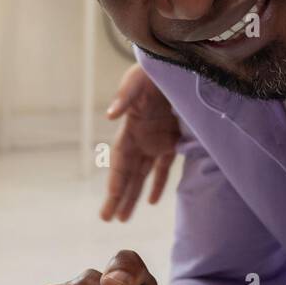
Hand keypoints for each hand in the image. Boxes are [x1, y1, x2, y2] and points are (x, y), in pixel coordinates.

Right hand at [100, 65, 180, 221]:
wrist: (178, 65)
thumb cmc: (153, 70)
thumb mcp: (137, 79)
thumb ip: (125, 96)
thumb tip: (110, 116)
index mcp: (130, 126)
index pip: (120, 159)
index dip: (116, 179)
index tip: (111, 199)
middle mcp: (140, 138)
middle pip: (127, 173)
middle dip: (118, 196)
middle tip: (108, 219)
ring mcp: (155, 140)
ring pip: (142, 174)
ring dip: (133, 195)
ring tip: (123, 218)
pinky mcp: (172, 139)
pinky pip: (163, 167)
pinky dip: (158, 183)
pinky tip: (151, 200)